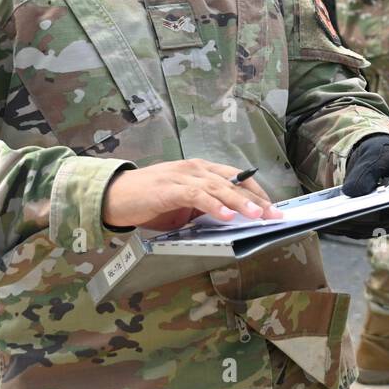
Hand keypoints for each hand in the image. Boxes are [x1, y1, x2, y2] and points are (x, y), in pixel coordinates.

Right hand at [101, 159, 282, 233]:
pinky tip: (226, 216)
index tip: (272, 208)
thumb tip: (231, 220)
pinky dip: (213, 205)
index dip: (256, 192)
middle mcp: (195, 169)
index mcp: (201, 170)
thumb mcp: (184, 204)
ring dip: (239, 202)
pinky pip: (197, 196)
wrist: (115, 196)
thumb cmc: (150, 200)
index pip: (236, 178)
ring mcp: (182, 176)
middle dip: (255, 199)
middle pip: (232, 182)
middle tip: (273, 214)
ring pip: (218, 187)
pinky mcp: (169, 189)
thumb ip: (205, 207)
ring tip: (256, 215)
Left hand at [319, 135, 388, 239]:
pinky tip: (321, 222)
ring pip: (362, 230)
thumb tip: (352, 193)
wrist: (379, 158)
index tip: (351, 212)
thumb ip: (367, 172)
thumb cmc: (382, 155)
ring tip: (320, 221)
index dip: (372, 213)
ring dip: (342, 227)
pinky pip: (354, 230)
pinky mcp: (371, 226)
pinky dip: (338, 227)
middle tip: (329, 219)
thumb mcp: (376, 156)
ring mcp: (386, 223)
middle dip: (351, 221)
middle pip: (375, 224)